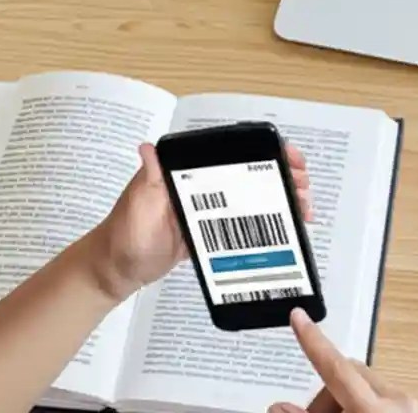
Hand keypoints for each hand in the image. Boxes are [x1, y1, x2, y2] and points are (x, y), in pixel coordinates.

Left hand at [84, 142, 313, 302]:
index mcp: (186, 174)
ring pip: (252, 199)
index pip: (231, 154)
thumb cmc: (123, 235)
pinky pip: (245, 224)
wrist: (114, 270)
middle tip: (302, 186)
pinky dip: (268, 225)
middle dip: (281, 176)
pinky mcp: (210, 233)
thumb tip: (148, 148)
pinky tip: (285, 229)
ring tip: (302, 207)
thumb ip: (148, 177)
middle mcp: (201, 188)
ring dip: (279, 200)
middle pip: (249, 175)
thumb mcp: (136, 203)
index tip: (288, 157)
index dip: (263, 152)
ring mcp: (208, 211)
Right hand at [267, 309, 417, 412]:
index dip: (313, 341)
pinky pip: (389, 399)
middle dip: (326, 391)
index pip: (335, 367)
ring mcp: (415, 406)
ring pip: (369, 387)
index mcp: (375, 411)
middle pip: (350, 373)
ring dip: (347, 403)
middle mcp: (399, 403)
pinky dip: (369, 409)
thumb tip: (279, 407)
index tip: (299, 316)